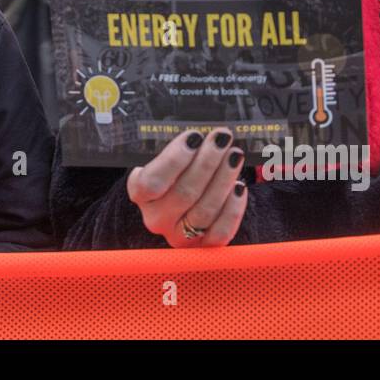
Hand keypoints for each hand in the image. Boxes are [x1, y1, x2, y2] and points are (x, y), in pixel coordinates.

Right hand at [127, 129, 247, 247]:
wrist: (181, 194)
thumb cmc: (176, 168)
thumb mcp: (168, 153)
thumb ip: (182, 145)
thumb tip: (204, 132)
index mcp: (139, 192)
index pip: (152, 182)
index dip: (175, 159)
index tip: (195, 137)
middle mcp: (155, 218)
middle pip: (184, 193)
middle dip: (207, 162)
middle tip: (222, 138)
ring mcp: (178, 236)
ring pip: (204, 211)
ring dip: (223, 180)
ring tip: (235, 155)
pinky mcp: (202, 247)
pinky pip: (220, 231)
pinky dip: (233, 208)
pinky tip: (240, 186)